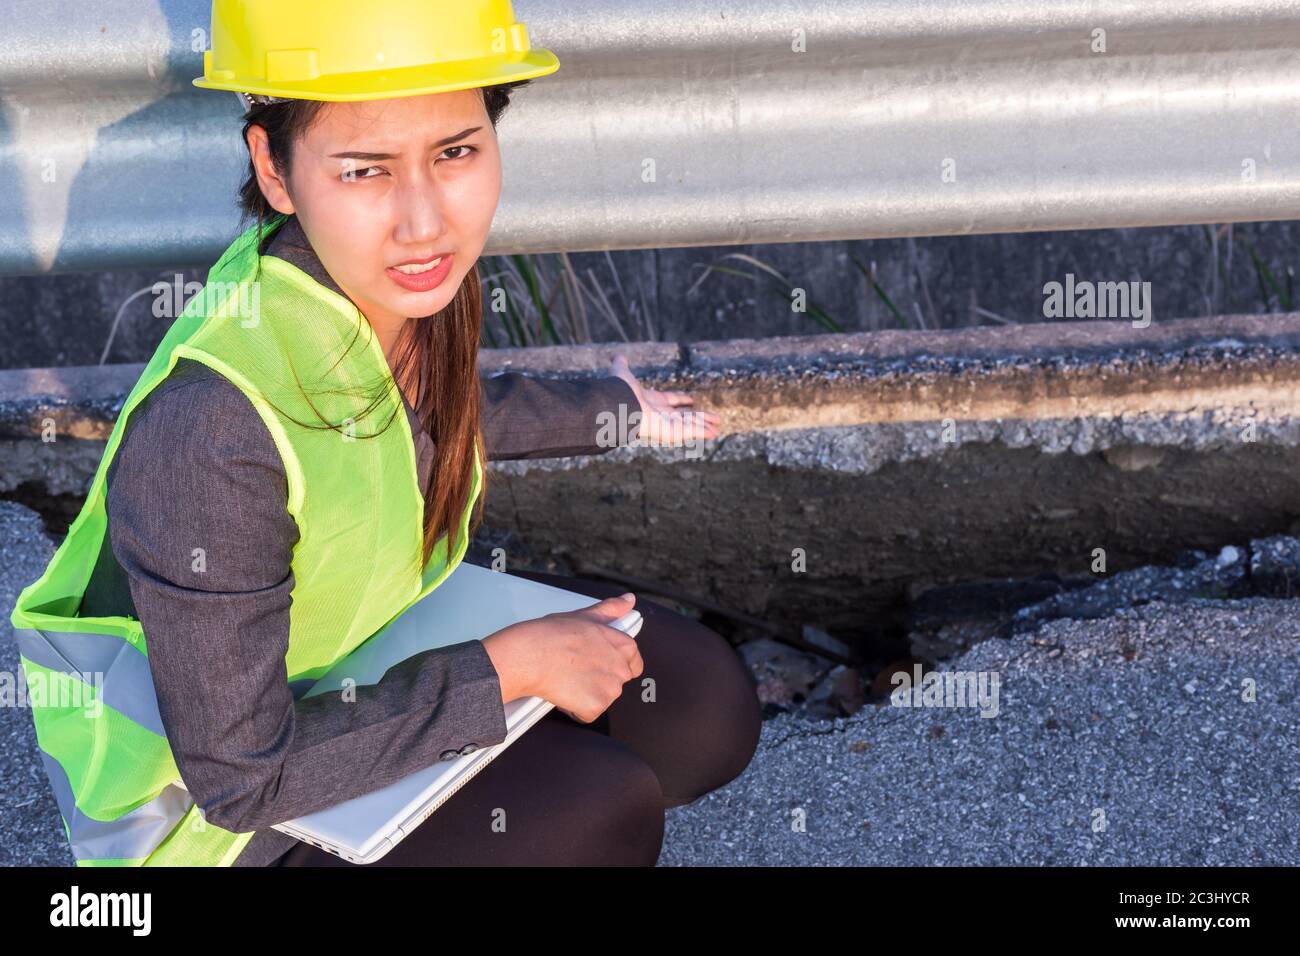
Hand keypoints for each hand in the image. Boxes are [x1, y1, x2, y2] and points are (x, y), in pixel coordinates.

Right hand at [481, 593, 643, 722]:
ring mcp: (610, 690)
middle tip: (575, 669)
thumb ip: (611, 609)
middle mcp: (621, 668)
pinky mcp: (596, 707)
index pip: (634, 665)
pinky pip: (588, 714)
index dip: (612, 666)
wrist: (531, 655)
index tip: (596, 664)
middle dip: (597, 680)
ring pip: (601, 699)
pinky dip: (576, 709)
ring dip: (586, 695)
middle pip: (616, 683)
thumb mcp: (585, 616)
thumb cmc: (553, 635)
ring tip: (566, 679)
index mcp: (623, 645)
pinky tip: (563, 693)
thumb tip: (629, 599)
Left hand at [609, 353, 720, 446]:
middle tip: (711, 417)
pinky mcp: (673, 433)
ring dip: (705, 425)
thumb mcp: (622, 373)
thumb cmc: (620, 391)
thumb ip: (621, 365)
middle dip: (698, 416)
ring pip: (691, 424)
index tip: (691, 398)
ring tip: (718, 426)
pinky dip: (703, 432)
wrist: (619, 406)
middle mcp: (660, 414)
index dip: (681, 399)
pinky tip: (715, 432)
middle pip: (684, 415)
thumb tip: (617, 356)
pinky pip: (692, 432)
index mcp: (651, 401)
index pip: (670, 400)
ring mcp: (667, 425)